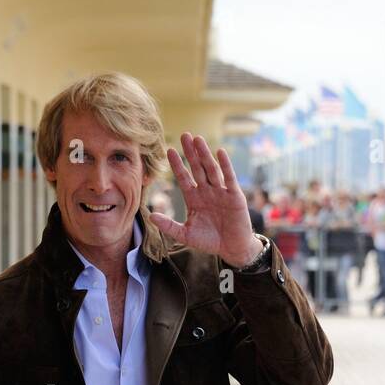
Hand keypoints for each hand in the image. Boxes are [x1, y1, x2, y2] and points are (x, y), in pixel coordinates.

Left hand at [147, 131, 260, 267]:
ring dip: (205, 154)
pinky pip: (229, 178)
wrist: (231, 249)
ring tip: (198, 139)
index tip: (168, 150)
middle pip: (197, 168)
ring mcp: (220, 192)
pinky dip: (225, 165)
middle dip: (190, 153)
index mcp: (194, 199)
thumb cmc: (209, 241)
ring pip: (211, 169)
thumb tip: (150, 216)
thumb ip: (168, 225)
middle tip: (184, 135)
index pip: (183, 178)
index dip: (177, 165)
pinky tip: (220, 152)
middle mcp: (206, 191)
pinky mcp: (234, 195)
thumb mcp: (185, 235)